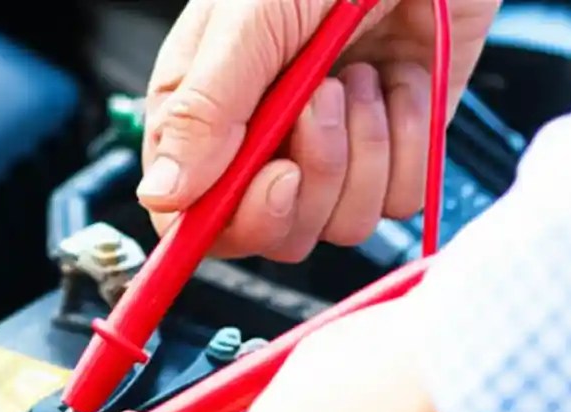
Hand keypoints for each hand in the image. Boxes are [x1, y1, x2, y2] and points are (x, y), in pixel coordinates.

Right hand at [140, 0, 500, 260]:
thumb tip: (162, 193)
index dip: (232, 217)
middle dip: (312, 176)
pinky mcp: (390, 150)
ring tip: (359, 77)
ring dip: (362, 150)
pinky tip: (400, 85)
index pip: (193, 213)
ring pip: (338, 222)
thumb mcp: (250, 20)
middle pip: (270, 231)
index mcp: (206, 111)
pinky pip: (397, 199)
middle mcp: (263, 140)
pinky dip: (408, 141)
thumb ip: (203, 110)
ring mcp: (329, 148)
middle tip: (320, 101)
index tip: (274, 178)